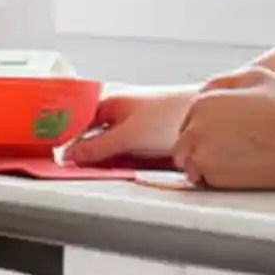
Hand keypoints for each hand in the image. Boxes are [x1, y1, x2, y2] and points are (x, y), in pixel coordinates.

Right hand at [64, 86, 194, 163]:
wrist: (214, 118)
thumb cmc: (173, 117)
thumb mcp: (127, 137)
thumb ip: (95, 148)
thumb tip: (68, 156)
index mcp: (110, 103)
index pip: (76, 123)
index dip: (66, 141)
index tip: (60, 161)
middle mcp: (121, 111)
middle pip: (93, 136)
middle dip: (89, 155)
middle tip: (85, 171)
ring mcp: (136, 123)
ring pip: (112, 146)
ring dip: (110, 160)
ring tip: (114, 168)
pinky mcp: (150, 136)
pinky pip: (129, 151)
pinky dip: (127, 161)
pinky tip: (132, 167)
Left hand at [174, 66, 274, 188]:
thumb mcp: (259, 77)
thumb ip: (225, 81)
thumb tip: (204, 91)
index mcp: (204, 102)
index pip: (191, 119)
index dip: (212, 127)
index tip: (232, 133)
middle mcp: (196, 127)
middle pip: (187, 142)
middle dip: (204, 145)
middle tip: (238, 149)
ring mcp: (202, 154)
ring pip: (191, 162)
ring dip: (206, 164)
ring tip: (240, 161)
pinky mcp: (214, 178)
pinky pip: (204, 181)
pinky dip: (217, 179)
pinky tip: (243, 172)